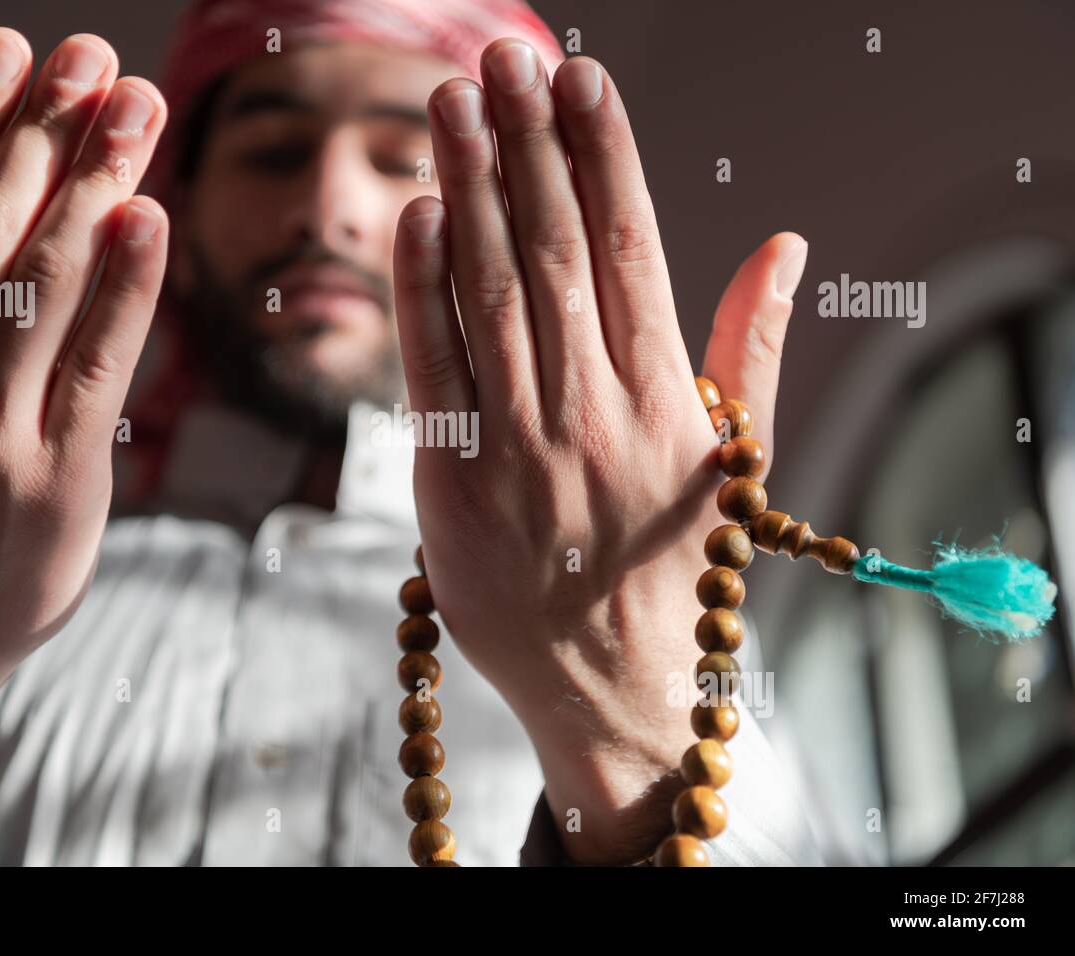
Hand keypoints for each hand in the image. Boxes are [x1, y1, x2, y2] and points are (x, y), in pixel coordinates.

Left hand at [392, 39, 807, 863]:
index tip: (582, 76)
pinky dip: (423, 289)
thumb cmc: (670, 564)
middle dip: (529, 146)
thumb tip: (787, 241)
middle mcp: (597, 415)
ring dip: (472, 189)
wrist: (612, 687)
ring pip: (495, 295)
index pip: (634, 250)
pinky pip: (436, 372)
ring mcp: (522, 451)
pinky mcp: (455, 486)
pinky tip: (418, 213)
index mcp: (667, 401)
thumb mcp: (731, 460)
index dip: (606, 155)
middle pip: (558, 253)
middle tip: (504, 57)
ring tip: (453, 101)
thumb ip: (748, 346)